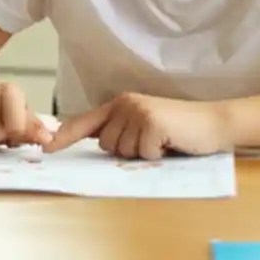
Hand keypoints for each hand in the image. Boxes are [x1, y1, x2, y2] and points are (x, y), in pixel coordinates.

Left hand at [44, 93, 230, 158]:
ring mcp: (137, 111)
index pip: (85, 121)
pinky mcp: (151, 122)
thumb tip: (97, 144)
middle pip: (106, 145)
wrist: (213, 122)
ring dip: (143, 153)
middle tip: (152, 142)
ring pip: (122, 151)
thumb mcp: (143, 126)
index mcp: (119, 104)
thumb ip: (120, 131)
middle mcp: (124, 104)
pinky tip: (170, 143)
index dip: (65, 136)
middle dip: (127, 151)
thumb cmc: (178, 129)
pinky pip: (142, 154)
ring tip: (162, 141)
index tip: (46, 147)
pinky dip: (157, 155)